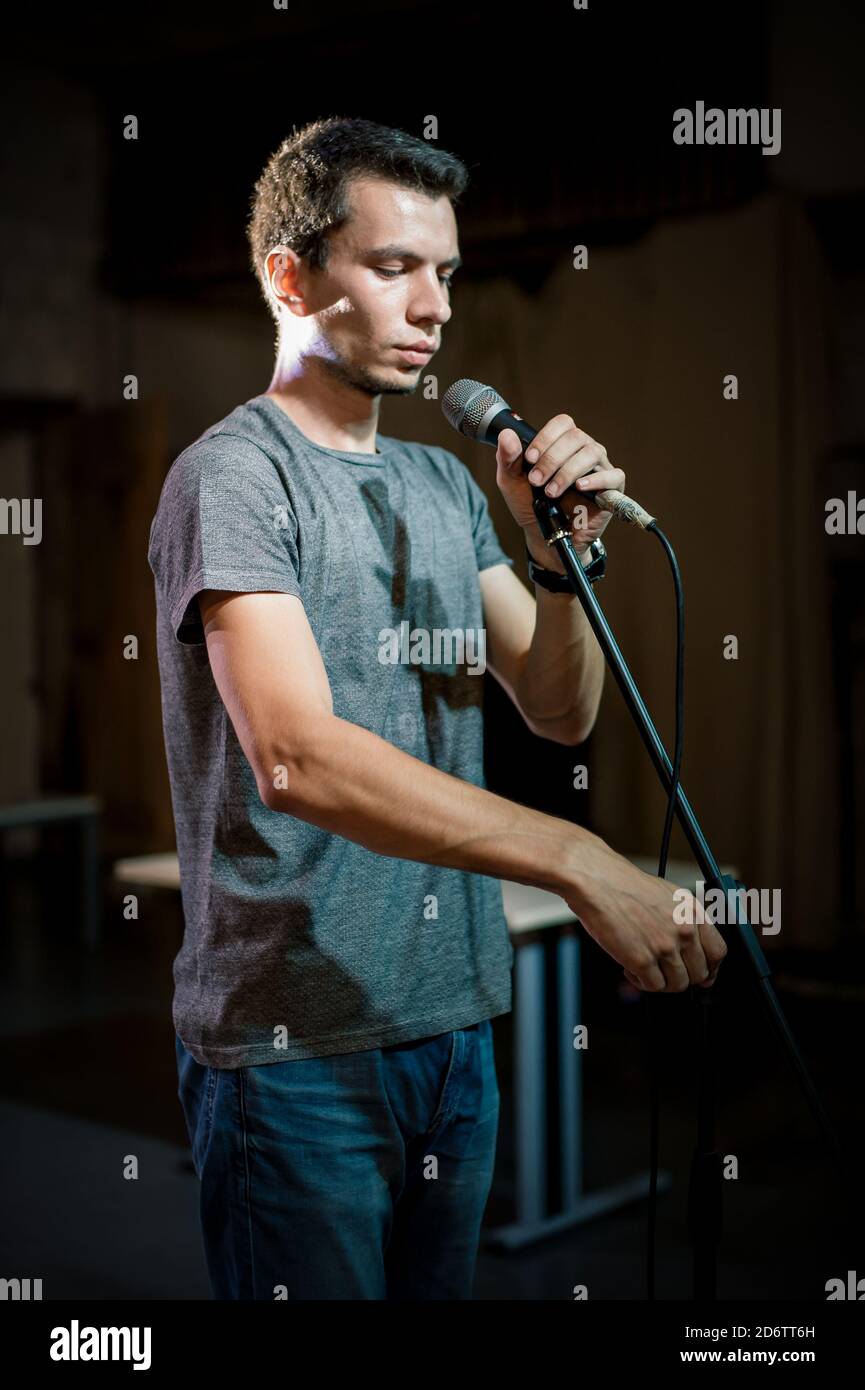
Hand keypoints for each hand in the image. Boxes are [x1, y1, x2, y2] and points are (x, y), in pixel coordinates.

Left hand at [495, 413, 624, 554]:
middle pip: (576, 437)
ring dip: (568, 471)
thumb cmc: (531, 505)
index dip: (546, 438)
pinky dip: (597, 480)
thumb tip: (507, 435)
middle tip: (537, 481)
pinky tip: (579, 487)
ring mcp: (600, 468)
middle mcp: (584, 450)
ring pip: (592, 453)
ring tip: (552, 491)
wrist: (544, 535)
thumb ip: (507, 458)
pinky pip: (614, 476)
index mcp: (563, 443)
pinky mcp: (613, 489)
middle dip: (552, 459)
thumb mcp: (511, 482)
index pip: (563, 423)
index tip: (530, 459)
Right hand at [564, 832, 727, 991]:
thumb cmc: (624, 886)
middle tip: (666, 972)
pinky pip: (653, 987)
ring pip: (678, 984)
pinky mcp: (642, 960)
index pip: (718, 952)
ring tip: (646, 970)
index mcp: (693, 912)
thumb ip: (685, 921)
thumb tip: (693, 950)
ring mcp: (664, 946)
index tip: (703, 973)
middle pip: (699, 973)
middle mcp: (683, 930)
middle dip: (683, 978)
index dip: (710, 968)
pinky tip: (631, 970)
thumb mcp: (668, 896)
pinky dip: (642, 983)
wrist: (597, 881)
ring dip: (662, 982)